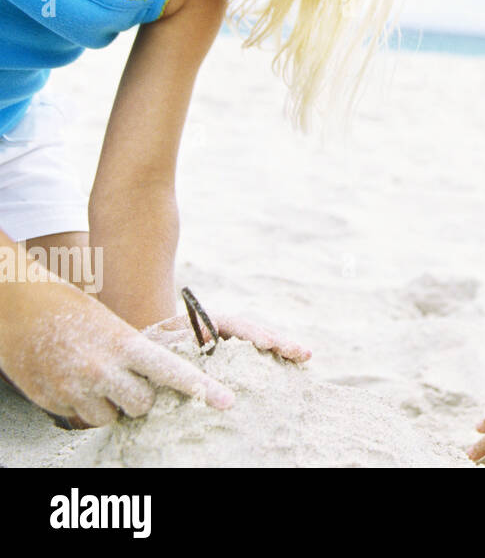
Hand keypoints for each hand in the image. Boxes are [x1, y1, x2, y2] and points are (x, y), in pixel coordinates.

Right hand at [0, 277, 235, 427]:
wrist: (20, 305)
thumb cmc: (76, 313)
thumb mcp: (115, 328)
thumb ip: (139, 355)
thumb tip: (165, 377)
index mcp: (125, 345)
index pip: (172, 371)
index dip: (201, 388)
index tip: (227, 401)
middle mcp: (103, 371)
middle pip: (143, 405)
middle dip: (141, 397)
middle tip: (129, 377)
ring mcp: (74, 389)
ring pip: (110, 417)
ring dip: (109, 404)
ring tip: (94, 374)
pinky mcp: (52, 401)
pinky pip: (80, 416)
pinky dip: (81, 403)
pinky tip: (70, 377)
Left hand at [143, 311, 311, 362]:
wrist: (126, 363)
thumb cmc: (136, 357)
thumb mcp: (151, 348)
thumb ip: (177, 341)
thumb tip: (210, 335)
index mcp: (194, 323)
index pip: (227, 324)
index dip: (249, 333)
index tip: (266, 343)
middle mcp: (212, 329)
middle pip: (250, 330)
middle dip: (277, 339)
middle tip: (301, 351)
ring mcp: (220, 342)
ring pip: (255, 341)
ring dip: (280, 348)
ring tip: (306, 355)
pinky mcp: (224, 358)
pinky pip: (251, 358)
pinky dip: (271, 360)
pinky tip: (293, 363)